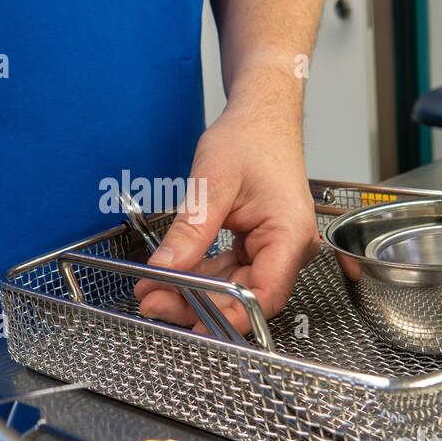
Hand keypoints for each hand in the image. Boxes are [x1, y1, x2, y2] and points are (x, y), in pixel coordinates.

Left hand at [134, 94, 319, 334]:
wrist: (261, 116)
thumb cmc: (251, 138)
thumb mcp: (213, 183)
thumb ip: (191, 229)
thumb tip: (165, 268)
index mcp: (289, 234)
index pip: (264, 294)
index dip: (230, 316)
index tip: (193, 324)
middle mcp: (288, 248)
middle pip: (244, 296)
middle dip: (198, 305)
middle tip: (153, 302)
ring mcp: (274, 248)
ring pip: (233, 287)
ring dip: (193, 292)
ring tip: (152, 291)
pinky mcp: (258, 244)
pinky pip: (229, 271)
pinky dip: (199, 276)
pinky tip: (169, 276)